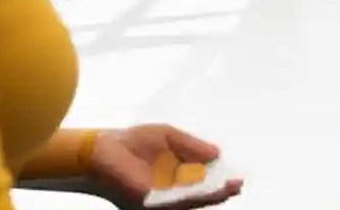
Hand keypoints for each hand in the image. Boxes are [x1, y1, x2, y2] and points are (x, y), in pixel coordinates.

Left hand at [82, 124, 242, 208]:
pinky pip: (176, 201)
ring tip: (229, 187)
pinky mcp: (149, 202)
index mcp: (173, 179)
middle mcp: (168, 194)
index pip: (201, 184)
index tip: (235, 177)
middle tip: (237, 184)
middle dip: (219, 191)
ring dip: (211, 196)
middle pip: (199, 197)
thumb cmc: (131, 142)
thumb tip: (217, 153)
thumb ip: (191, 146)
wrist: (103, 148)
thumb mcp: (169, 137)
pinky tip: (207, 188)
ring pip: (191, 201)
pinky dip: (194, 196)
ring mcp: (159, 201)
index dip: (219, 181)